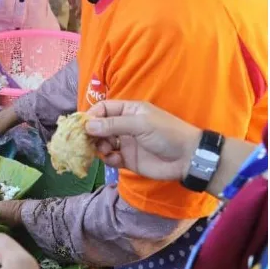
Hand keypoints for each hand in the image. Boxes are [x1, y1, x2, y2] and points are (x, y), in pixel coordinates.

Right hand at [85, 100, 200, 181]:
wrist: (187, 158)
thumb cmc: (166, 134)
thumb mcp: (140, 124)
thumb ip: (113, 125)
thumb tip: (87, 126)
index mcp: (129, 111)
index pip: (103, 109)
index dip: (92, 115)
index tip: (82, 125)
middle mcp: (125, 125)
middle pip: (100, 126)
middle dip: (92, 132)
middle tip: (86, 140)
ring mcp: (126, 142)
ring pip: (103, 142)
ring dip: (98, 146)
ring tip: (103, 149)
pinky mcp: (128, 159)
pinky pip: (111, 157)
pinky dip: (108, 158)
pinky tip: (113, 159)